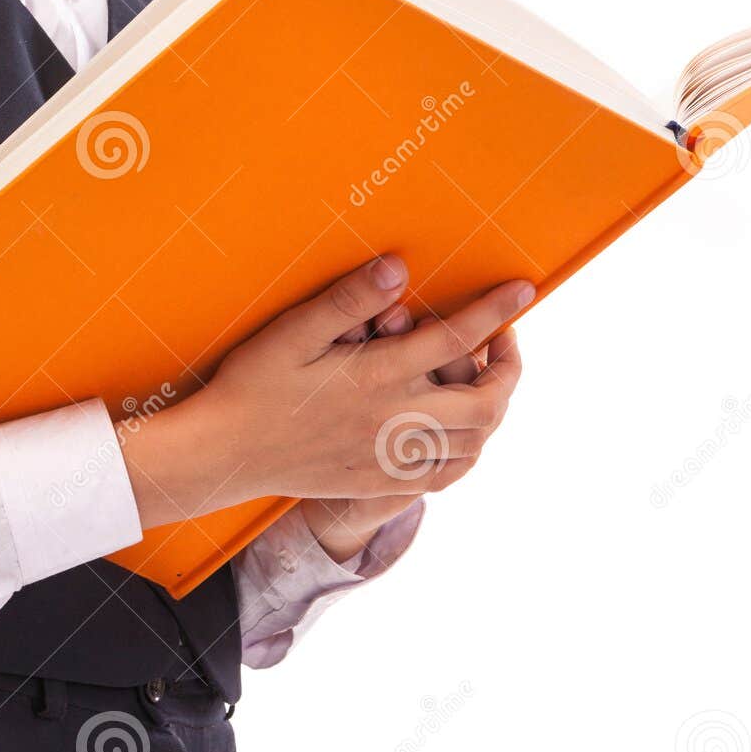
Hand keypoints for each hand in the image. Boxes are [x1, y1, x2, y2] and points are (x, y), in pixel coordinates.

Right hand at [116, 250, 530, 532]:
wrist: (226, 453)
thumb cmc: (254, 384)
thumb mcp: (294, 331)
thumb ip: (350, 300)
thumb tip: (399, 267)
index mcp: (379, 377)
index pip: (456, 339)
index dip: (496, 312)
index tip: (523, 289)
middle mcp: (395, 422)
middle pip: (485, 403)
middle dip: (508, 369)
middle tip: (504, 341)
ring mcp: (391, 459)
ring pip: (474, 445)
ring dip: (492, 412)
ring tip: (484, 383)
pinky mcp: (381, 484)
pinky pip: (447, 477)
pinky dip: (468, 453)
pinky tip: (457, 433)